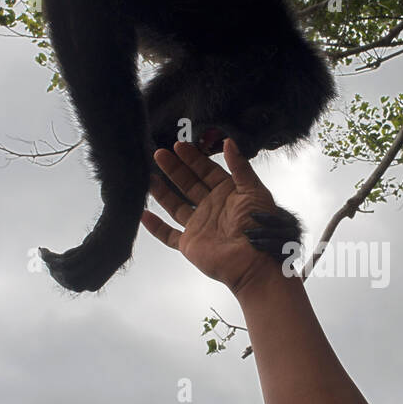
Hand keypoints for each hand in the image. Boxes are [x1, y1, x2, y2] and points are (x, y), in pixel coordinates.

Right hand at [141, 139, 291, 293]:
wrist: (253, 261)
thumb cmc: (258, 226)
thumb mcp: (254, 190)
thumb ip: (239, 167)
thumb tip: (228, 142)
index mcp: (227, 194)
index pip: (206, 171)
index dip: (193, 158)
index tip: (178, 145)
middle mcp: (211, 208)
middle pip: (188, 184)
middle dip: (174, 169)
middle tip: (159, 154)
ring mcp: (199, 226)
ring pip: (175, 205)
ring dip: (162, 191)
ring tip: (148, 176)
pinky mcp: (189, 244)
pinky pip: (168, 235)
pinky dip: (156, 227)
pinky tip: (144, 214)